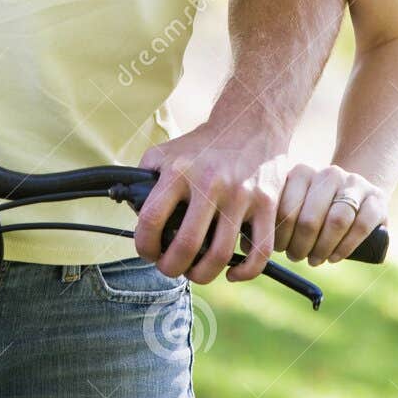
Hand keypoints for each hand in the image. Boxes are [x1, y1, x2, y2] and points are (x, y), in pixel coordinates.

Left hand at [133, 123, 287, 285]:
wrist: (250, 122)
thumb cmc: (202, 145)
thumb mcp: (165, 152)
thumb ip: (144, 179)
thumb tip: (131, 212)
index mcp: (179, 171)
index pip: (151, 220)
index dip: (144, 246)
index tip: (148, 252)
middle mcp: (210, 182)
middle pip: (186, 245)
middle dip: (171, 267)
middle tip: (170, 268)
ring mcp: (241, 194)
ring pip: (219, 254)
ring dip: (202, 275)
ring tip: (195, 272)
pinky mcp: (267, 203)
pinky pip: (259, 251)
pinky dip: (245, 272)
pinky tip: (231, 272)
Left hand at [274, 163, 387, 264]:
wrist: (353, 192)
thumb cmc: (312, 206)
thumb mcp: (292, 204)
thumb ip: (270, 218)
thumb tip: (246, 244)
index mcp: (302, 172)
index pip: (285, 208)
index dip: (280, 235)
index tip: (278, 249)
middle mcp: (329, 173)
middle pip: (310, 218)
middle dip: (300, 245)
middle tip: (295, 257)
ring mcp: (355, 184)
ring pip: (337, 222)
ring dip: (322, 248)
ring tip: (314, 260)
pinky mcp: (376, 199)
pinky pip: (361, 226)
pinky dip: (346, 247)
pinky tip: (334, 257)